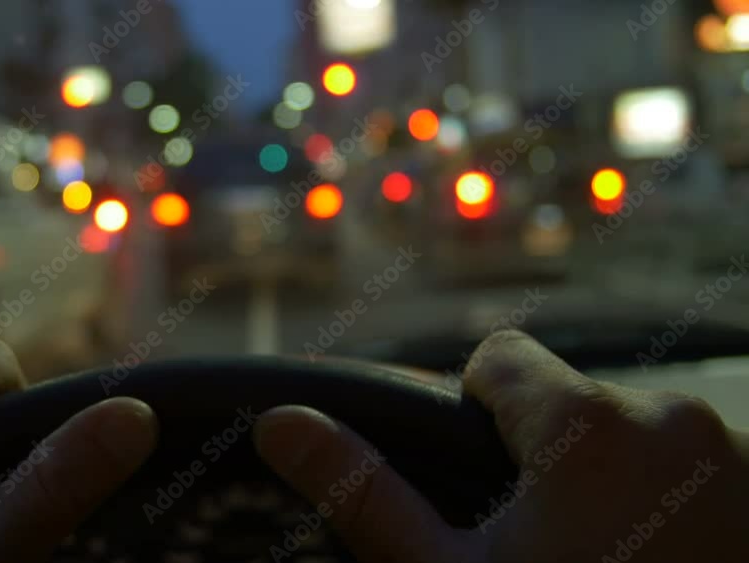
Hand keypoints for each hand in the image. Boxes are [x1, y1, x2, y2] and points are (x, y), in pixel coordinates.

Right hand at [253, 331, 748, 561]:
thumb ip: (364, 491)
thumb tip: (280, 423)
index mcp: (589, 426)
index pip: (503, 357)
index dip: (476, 411)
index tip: (483, 482)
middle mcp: (677, 419)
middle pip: (573, 401)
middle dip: (550, 456)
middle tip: (544, 546)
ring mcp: (737, 457)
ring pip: (637, 435)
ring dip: (615, 481)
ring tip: (602, 558)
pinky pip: (695, 466)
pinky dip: (671, 500)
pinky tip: (653, 558)